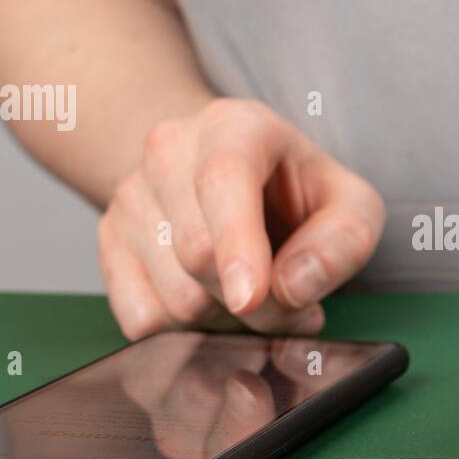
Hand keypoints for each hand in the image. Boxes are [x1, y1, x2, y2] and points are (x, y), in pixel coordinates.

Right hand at [99, 98, 383, 338]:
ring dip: (225, 321)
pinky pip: (141, 318)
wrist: (225, 173)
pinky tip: (213, 303)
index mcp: (233, 125)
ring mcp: (131, 195)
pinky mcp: (109, 241)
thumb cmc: (294, 191)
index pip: (222, 180)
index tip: (252, 298)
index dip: (237, 245)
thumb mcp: (348, 204)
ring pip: (172, 297)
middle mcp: (170, 150)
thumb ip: (342, 242)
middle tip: (292, 304)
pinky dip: (185, 332)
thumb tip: (293, 287)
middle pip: (198, 254)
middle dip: (257, 304)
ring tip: (254, 294)